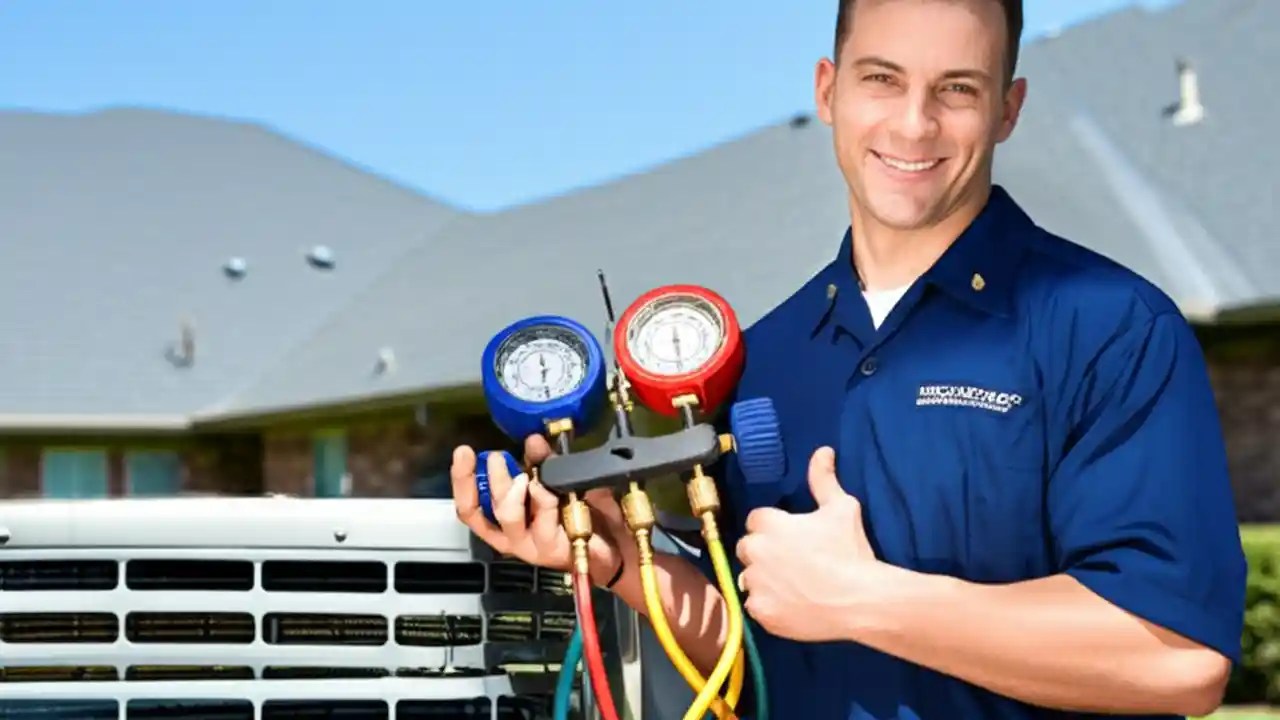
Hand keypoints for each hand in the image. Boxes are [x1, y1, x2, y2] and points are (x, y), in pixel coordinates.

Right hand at [451, 435, 627, 584]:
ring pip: (509, 517)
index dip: (462, 480)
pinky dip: (542, 500)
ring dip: (511, 491)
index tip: (463, 453)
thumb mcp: (558, 484)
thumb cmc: (580, 516)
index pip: (470, 507)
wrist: (613, 548)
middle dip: (490, 479)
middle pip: (484, 511)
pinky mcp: (552, 549)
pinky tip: (545, 488)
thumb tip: (532, 440)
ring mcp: (531, 545)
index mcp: (506, 522)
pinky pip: (541, 523)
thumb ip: (543, 463)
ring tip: (523, 476)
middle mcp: (513, 537)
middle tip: (497, 458)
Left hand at [735, 446, 883, 640]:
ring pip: (749, 578)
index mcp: (769, 524)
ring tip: (793, 585)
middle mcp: (755, 551)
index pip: (757, 519)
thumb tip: (822, 450)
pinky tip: (791, 605)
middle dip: (763, 551)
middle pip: (748, 547)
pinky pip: (754, 605)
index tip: (792, 536)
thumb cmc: (850, 551)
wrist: (860, 600)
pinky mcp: (760, 611)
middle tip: (792, 561)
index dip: (774, 527)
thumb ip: (823, 479)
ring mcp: (756, 583)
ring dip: (763, 579)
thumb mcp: (842, 508)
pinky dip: (768, 605)